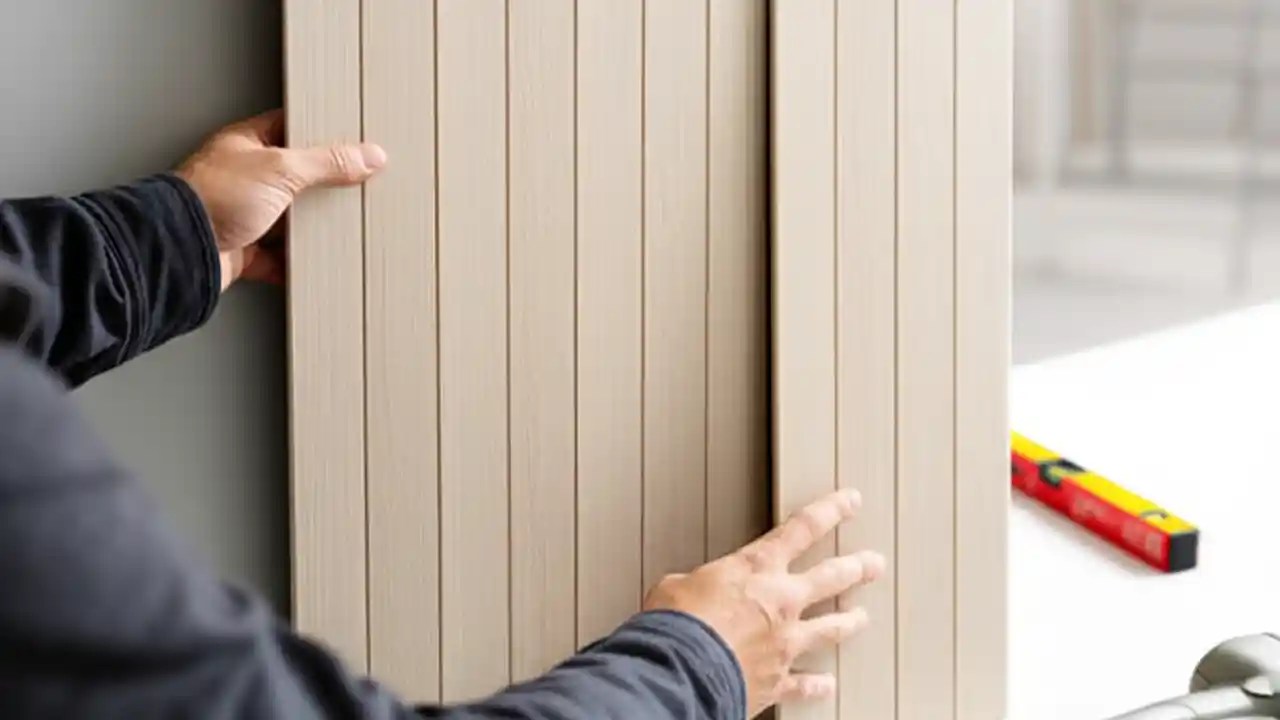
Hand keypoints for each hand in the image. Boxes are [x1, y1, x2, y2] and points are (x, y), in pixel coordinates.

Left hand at [176, 110, 386, 290]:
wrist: (182, 249)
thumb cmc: (211, 197)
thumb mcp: (281, 168)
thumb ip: (328, 162)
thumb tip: (366, 155)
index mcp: (248, 144)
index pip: (292, 128)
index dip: (323, 133)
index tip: (352, 140)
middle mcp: (245, 178)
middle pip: (297, 178)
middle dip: (323, 186)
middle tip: (353, 186)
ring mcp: (245, 215)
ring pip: (291, 219)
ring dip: (311, 227)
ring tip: (339, 227)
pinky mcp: (246, 250)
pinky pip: (279, 257)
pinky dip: (297, 262)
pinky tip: (314, 262)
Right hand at [643, 489, 883, 717]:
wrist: (681, 669)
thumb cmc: (676, 624)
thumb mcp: (676, 586)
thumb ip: (695, 586)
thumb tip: (686, 593)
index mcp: (757, 568)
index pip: (803, 528)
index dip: (831, 511)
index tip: (850, 502)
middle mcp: (781, 602)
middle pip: (832, 577)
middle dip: (857, 567)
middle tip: (874, 563)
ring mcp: (785, 642)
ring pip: (831, 628)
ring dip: (850, 621)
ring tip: (862, 617)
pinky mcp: (778, 680)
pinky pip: (806, 684)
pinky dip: (817, 686)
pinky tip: (828, 685)